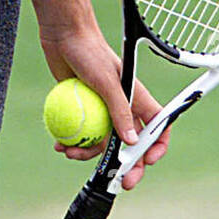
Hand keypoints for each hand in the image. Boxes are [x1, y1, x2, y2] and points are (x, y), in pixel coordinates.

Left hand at [39, 25, 169, 188]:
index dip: (157, 146)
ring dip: (88, 153)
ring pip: (102, 143)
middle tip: (120, 182)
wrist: (63, 36)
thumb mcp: (106, 81)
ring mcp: (102, 111)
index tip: (148, 161)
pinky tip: (59, 144)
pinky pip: (82, 134)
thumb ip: (120, 110)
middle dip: (126, 166)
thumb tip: (132, 141)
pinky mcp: (83, 111)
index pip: (158, 127)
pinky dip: (72, 142)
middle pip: (130, 144)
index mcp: (138, 99)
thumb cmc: (89, 52)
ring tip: (71, 152)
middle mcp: (122, 108)